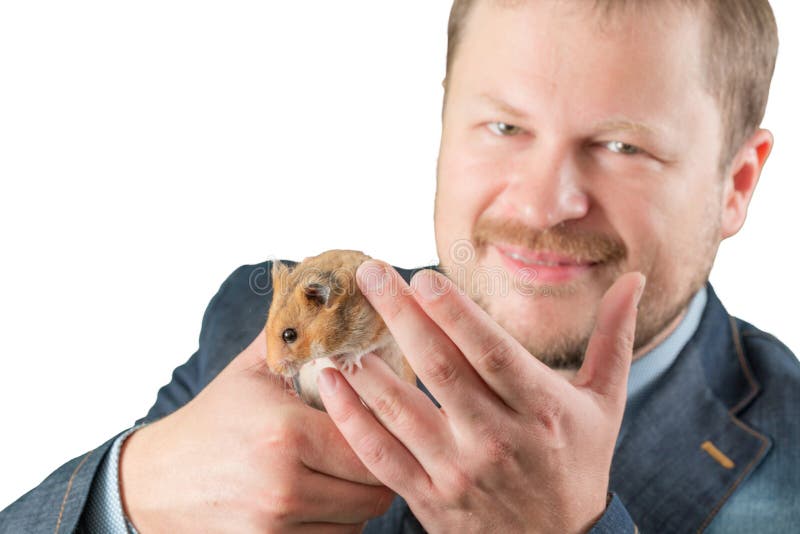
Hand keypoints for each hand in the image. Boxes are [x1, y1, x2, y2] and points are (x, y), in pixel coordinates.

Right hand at [119, 330, 393, 532]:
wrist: (156, 482)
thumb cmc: (213, 419)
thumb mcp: (252, 369)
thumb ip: (300, 334)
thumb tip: (343, 290)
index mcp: (286, 433)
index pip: (371, 440)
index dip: (387, 429)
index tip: (387, 415)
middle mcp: (284, 486)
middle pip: (374, 486)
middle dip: (382, 464)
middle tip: (378, 442)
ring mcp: (276, 526)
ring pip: (360, 518)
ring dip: (363, 495)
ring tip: (351, 467)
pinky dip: (341, 522)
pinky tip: (328, 495)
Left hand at [318, 262, 644, 532]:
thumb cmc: (578, 465)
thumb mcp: (605, 404)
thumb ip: (613, 339)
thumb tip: (634, 280)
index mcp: (541, 408)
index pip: (491, 352)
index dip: (454, 313)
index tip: (422, 276)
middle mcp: (498, 438)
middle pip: (439, 368)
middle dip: (400, 315)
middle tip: (370, 273)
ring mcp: (459, 471)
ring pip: (401, 410)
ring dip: (365, 365)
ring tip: (340, 324)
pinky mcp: (429, 498)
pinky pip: (380, 454)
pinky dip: (349, 417)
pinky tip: (328, 381)